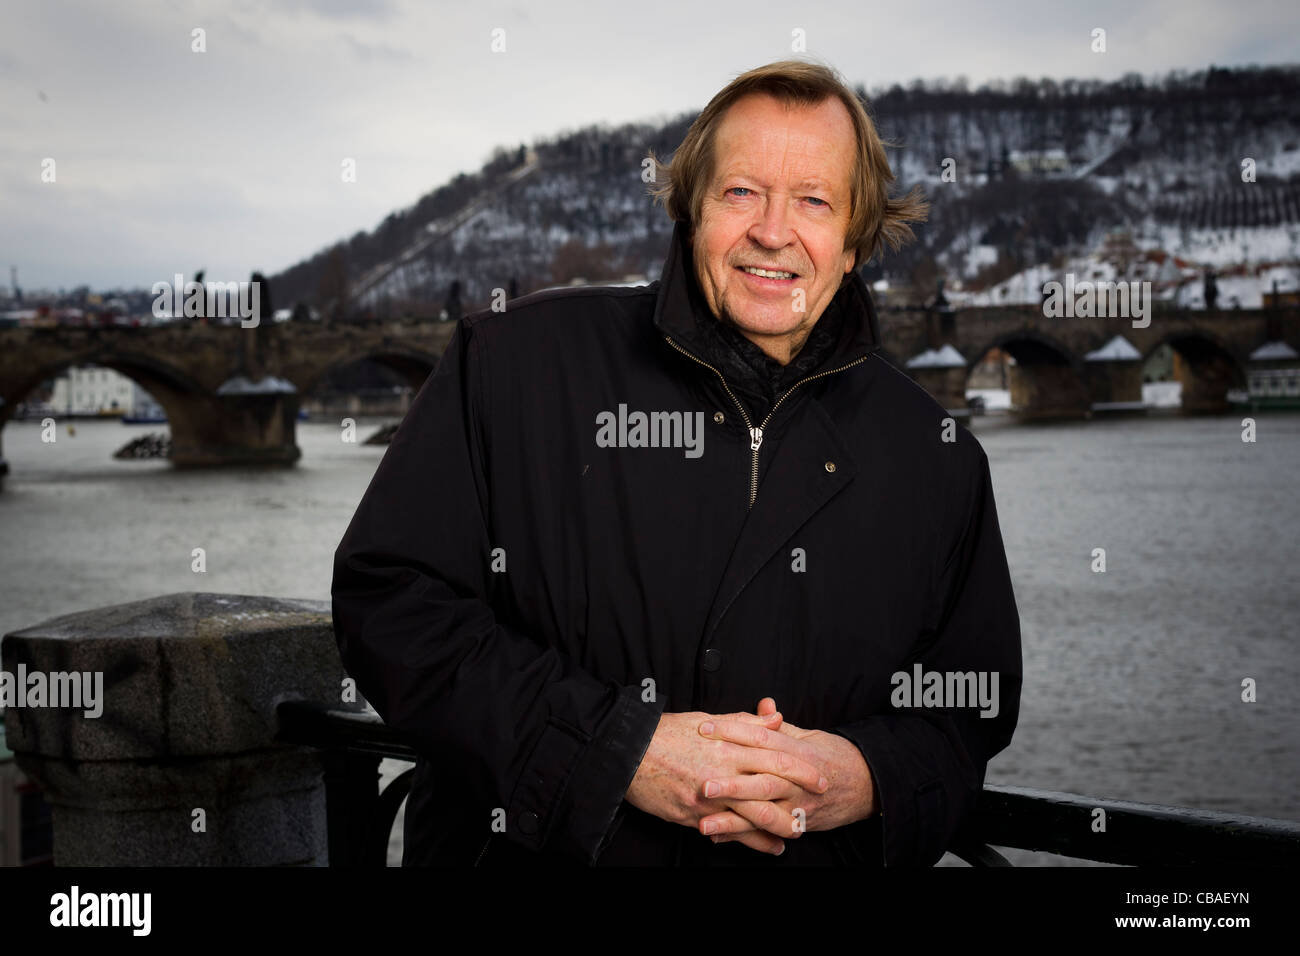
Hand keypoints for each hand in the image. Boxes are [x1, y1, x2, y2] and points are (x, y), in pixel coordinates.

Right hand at [625, 702, 829, 855]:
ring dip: (779, 826)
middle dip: (798, 799)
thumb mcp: (708, 720)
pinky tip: (767, 847)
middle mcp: (723, 770)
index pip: (774, 756)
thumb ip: (745, 723)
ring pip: (754, 814)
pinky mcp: (694, 815)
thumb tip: (776, 718)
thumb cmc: (667, 733)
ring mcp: (709, 796)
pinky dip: (751, 842)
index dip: (800, 768)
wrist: (628, 753)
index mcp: (728, 745)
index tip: (820, 776)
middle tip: (816, 806)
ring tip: (797, 832)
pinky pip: (729, 832)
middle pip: (771, 787)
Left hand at [697, 698, 876, 845]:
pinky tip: (718, 836)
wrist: (868, 784)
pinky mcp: (797, 824)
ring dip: (733, 818)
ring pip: (764, 812)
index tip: (703, 728)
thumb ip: (780, 726)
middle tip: (702, 781)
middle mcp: (797, 781)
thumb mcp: (809, 736)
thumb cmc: (833, 756)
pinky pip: (767, 833)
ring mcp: (797, 806)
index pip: (760, 738)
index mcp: (797, 751)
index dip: (732, 732)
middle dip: (731, 783)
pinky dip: (742, 837)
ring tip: (704, 820)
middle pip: (761, 779)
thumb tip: (764, 703)